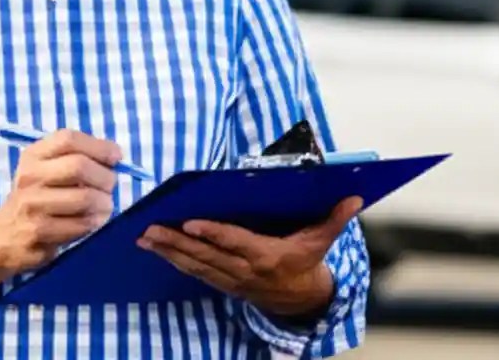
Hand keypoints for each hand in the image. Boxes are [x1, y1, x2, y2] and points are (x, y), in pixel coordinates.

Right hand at [0, 129, 120, 273]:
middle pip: (79, 167)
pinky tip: (92, 221)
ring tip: (103, 206)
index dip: (99, 146)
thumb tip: (115, 156)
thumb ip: (79, 156)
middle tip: (110, 187)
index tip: (115, 158)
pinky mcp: (37, 233)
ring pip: (84, 198)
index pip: (68, 139)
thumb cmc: (38, 196)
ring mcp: (31, 206)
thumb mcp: (48, 168)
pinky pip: (81, 225)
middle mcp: (29, 177)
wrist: (3, 235)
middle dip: (105, 177)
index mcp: (33, 156)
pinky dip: (95, 222)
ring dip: (104, 203)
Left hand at [138, 197, 363, 317]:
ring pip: (194, 265)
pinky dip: (175, 260)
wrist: (302, 301)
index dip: (212, 233)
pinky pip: (195, 272)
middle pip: (205, 255)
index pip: (234, 242)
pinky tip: (157, 249)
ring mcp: (231, 280)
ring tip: (144, 237)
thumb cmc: (308, 263)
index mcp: (266, 256)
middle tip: (150, 228)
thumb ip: (335, 218)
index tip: (190, 222)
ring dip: (168, 251)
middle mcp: (244, 270)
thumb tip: (355, 197)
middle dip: (176, 242)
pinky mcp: (223, 284)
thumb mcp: (323, 241)